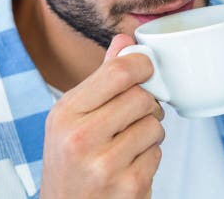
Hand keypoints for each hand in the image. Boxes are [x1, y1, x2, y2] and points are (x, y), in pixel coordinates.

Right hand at [40, 34, 164, 197]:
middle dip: (145, 106)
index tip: (146, 70)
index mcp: (65, 113)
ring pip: (155, 125)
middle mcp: (80, 138)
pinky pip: (158, 153)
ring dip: (149, 134)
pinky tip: (128, 167)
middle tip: (132, 119)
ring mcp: (104, 164)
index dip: (142, 65)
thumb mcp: (74, 118)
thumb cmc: (72, 162)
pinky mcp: (129, 186)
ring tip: (126, 147)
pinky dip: (149, 159)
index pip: (119, 72)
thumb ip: (102, 78)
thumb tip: (125, 39)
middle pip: (142, 97)